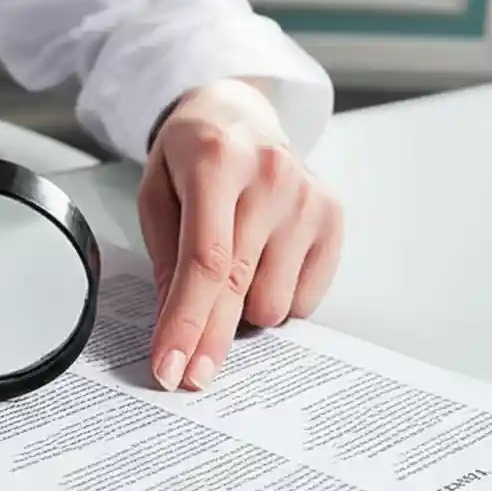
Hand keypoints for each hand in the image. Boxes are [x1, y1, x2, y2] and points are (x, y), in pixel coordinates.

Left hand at [139, 80, 342, 391]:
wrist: (238, 114)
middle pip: (238, 287)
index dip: (186, 323)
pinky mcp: (334, 215)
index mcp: (217, 162)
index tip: (171, 369)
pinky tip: (262, 263)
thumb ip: (166, 259)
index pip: (204, 262)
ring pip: (274, 302)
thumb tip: (176, 327)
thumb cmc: (191, 158)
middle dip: (209, 341)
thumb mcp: (157, 195)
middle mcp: (271, 176)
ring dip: (245, 308)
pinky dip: (277, 297)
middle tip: (190, 376)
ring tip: (231, 268)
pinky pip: (305, 298)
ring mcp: (309, 197)